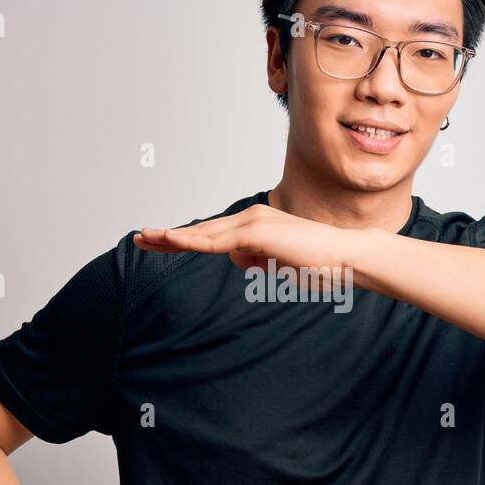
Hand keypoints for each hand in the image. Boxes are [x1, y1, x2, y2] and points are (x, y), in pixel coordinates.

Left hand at [135, 204, 369, 282]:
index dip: (183, 238)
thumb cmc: (318, 264)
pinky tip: (170, 241)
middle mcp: (250, 218)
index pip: (212, 233)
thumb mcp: (278, 266)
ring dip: (172, 237)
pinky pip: (217, 242)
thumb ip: (256, 260)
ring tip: (144, 239)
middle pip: (201, 230)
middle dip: (168, 236)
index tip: (158, 242)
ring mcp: (253, 223)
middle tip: (138, 238)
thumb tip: (238, 260)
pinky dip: (191, 241)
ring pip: (204, 234)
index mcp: (255, 226)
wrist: (346, 257)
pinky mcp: (257, 234)